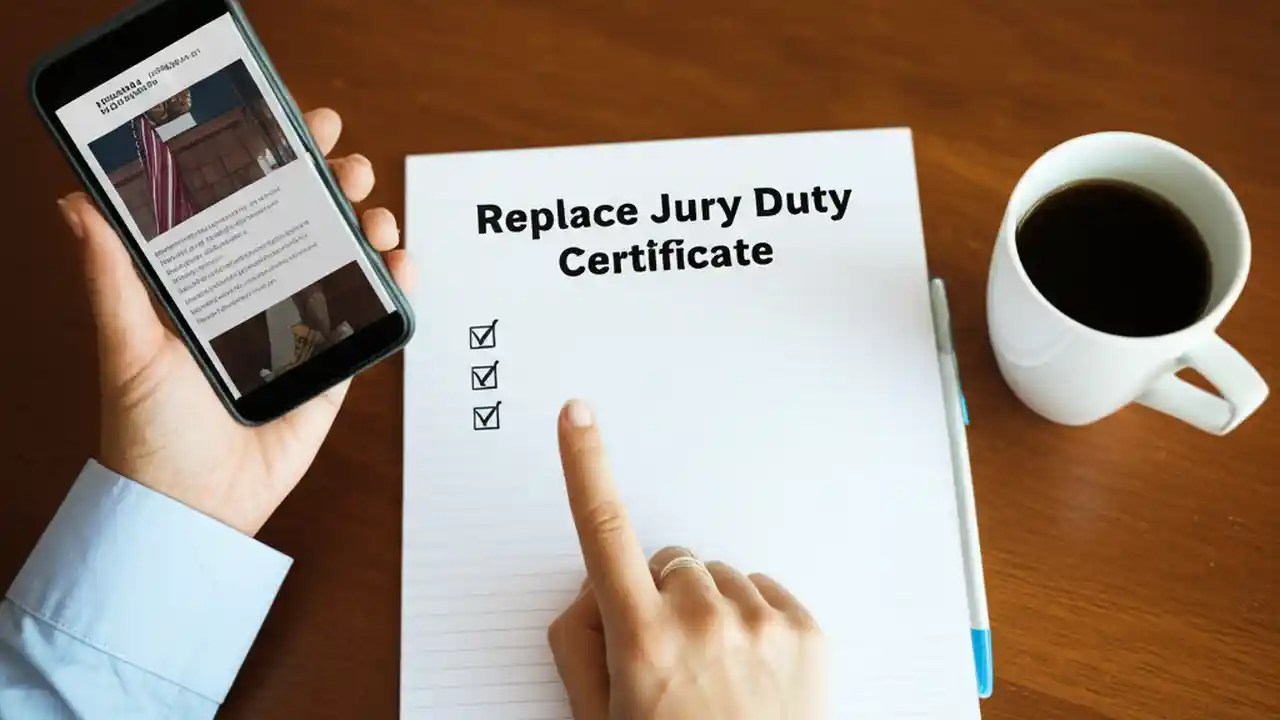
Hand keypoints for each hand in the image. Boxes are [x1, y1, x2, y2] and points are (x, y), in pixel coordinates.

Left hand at [56, 108, 413, 535]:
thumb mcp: (127, 346)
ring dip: (369, 228)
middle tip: (350, 165)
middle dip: (333, 184)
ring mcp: (300, 330)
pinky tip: (401, 264)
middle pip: (305, 222)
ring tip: (377, 216)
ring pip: (345, 263)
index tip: (298, 122)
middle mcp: (256, 296)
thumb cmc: (149, 432)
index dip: (274, 159)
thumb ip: (111, 278)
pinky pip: (372, 321)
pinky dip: (395, 288)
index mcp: (208, 280)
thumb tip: (75, 203)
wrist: (196, 509)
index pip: (245, 202)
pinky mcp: (332, 369)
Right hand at [548, 400, 827, 718]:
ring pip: (719, 578)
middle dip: (660, 595)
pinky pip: (767, 593)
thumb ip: (578, 645)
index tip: (576, 418)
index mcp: (641, 640)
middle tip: (667, 655)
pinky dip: (754, 620)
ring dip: (710, 610)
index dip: (585, 467)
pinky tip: (750, 671)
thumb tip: (592, 591)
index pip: (603, 534)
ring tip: (716, 675)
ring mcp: (760, 624)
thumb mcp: (598, 718)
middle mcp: (702, 621)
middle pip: (669, 561)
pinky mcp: (807, 633)